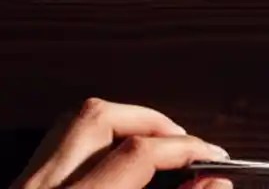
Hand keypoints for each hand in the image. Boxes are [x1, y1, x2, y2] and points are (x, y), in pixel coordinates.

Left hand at [11, 98, 229, 188]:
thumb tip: (214, 183)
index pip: (137, 153)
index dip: (186, 149)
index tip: (212, 158)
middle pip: (96, 116)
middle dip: (150, 120)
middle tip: (182, 142)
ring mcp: (23, 187)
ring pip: (70, 123)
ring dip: (120, 122)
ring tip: (152, 142)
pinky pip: (56, 146)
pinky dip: (91, 143)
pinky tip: (112, 160)